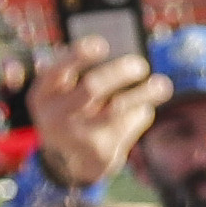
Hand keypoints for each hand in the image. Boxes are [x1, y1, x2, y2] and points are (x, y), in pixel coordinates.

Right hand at [25, 36, 167, 189]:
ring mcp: (79, 137)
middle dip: (118, 73)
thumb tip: (118, 56)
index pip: (57, 70)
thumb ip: (77, 77)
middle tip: (140, 64)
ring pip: (117, 110)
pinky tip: (144, 107)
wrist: (68, 162)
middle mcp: (56, 116)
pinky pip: (128, 127)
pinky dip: (140, 115)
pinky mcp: (101, 152)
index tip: (102, 44)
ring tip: (162, 84)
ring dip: (144, 94)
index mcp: (42, 95)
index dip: (78, 55)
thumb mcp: (60, 97)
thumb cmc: (69, 114)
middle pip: (92, 89)